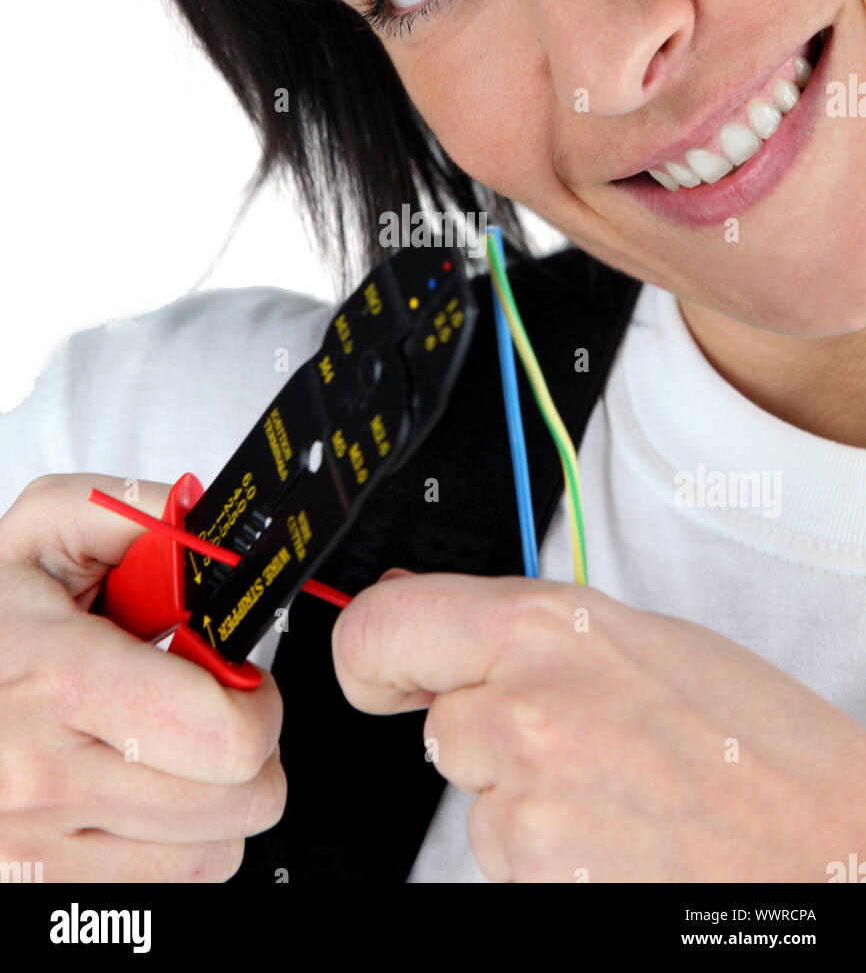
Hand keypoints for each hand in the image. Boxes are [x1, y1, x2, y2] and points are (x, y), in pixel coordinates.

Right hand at [0, 473, 285, 881]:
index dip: (257, 701)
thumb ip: (140, 512)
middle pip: (239, 801)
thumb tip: (218, 536)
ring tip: (169, 745)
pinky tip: (136, 786)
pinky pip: (168, 886)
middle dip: (249, 745)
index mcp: (58, 677)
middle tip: (213, 710)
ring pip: (216, 852)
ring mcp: (38, 845)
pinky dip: (173, 841)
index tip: (239, 678)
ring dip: (215, 798)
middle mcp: (43, 775)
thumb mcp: (44, 530)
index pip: (223, 735)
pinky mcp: (37, 887)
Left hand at [331, 570, 864, 881]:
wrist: (828, 848)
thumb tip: (432, 627)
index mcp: (544, 630)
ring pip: (475, 792)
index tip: (378, 669)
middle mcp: (521, 712)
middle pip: (436, 722)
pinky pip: (506, 850)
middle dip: (483, 730)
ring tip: (621, 785)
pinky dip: (549, 846)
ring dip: (524, 793)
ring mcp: (524, 805)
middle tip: (572, 737)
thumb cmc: (757, 742)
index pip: (382, 627)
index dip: (369, 652)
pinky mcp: (533, 876)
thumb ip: (525, 633)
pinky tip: (619, 830)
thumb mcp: (633, 641)